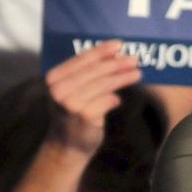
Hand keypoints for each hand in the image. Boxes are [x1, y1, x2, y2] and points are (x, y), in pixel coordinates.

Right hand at [44, 41, 142, 156]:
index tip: (118, 45)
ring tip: (137, 74)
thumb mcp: (72, 91)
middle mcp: (59, 89)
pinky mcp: (83, 116)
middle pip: (94, 71)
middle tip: (134, 60)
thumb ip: (86, 75)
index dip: (101, 51)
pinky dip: (113, 99)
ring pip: (102, 84)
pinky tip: (117, 100)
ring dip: (122, 78)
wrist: (65, 146)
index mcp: (54, 78)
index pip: (81, 60)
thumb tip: (114, 56)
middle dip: (116, 64)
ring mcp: (70, 103)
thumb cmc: (72, 116)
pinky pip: (105, 101)